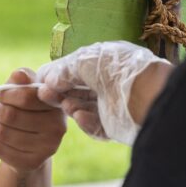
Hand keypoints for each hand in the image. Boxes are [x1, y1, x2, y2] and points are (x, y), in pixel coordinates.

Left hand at [0, 67, 65, 171]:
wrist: (34, 143)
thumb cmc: (29, 109)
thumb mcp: (27, 88)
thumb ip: (22, 77)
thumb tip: (19, 75)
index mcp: (57, 105)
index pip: (25, 96)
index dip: (7, 94)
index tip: (3, 95)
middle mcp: (58, 128)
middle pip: (10, 115)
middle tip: (1, 109)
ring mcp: (47, 148)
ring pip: (2, 131)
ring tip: (4, 123)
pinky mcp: (32, 163)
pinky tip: (6, 139)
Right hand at [36, 41, 170, 144]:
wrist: (145, 95)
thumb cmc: (116, 70)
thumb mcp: (85, 60)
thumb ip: (64, 70)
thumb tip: (48, 80)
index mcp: (107, 63)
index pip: (77, 69)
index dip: (59, 75)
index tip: (41, 82)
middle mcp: (110, 83)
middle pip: (78, 90)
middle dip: (61, 92)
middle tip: (44, 96)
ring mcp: (113, 105)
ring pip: (84, 108)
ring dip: (72, 107)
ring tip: (67, 106)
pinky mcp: (116, 126)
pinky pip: (95, 126)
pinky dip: (86, 122)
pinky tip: (80, 116)